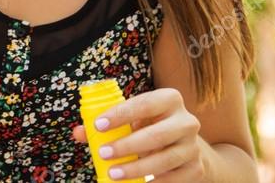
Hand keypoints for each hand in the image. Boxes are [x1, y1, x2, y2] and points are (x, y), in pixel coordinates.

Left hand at [72, 88, 204, 180]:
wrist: (186, 146)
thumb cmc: (150, 127)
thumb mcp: (133, 120)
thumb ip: (106, 124)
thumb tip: (78, 132)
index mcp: (169, 99)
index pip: (143, 104)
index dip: (120, 114)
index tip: (98, 126)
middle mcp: (186, 121)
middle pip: (156, 135)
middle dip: (127, 145)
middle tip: (103, 153)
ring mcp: (193, 146)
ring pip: (164, 159)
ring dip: (136, 168)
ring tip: (113, 173)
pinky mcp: (196, 168)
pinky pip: (173, 179)